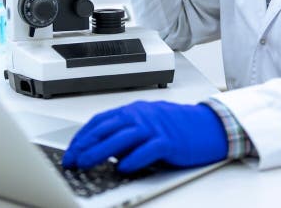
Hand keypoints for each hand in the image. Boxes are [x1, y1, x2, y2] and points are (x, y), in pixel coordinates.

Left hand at [62, 100, 227, 173]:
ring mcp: (157, 126)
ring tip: (87, 163)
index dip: (83, 136)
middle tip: (72, 159)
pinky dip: (134, 158)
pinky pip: (149, 148)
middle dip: (86, 144)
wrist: (210, 125)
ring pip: (123, 136)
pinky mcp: (170, 140)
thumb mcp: (147, 127)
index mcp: (134, 111)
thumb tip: (107, 153)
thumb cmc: (178, 127)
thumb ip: (127, 137)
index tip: (70, 151)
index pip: (101, 121)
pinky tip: (122, 168)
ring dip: (101, 150)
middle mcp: (142, 115)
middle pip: (108, 128)